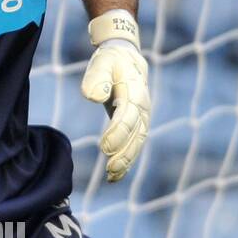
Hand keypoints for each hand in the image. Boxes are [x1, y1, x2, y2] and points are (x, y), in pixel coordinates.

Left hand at [81, 22, 150, 182]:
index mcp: (135, 91)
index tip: (104, 147)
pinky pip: (134, 146)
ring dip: (126, 161)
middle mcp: (143, 107)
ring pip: (137, 143)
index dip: (118, 132)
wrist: (126, 60)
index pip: (129, 115)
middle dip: (124, 152)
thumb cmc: (110, 61)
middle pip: (137, 134)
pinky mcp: (136, 126)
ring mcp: (142, 118)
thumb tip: (94, 97)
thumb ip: (96, 78)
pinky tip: (114, 177)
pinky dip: (126, 162)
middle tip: (109, 167)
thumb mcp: (102, 63)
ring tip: (111, 176)